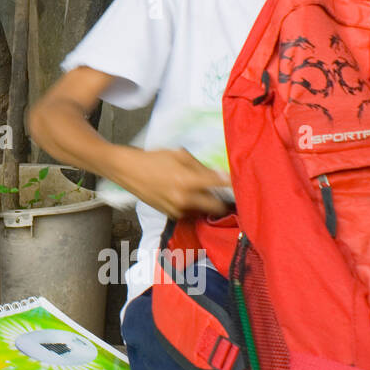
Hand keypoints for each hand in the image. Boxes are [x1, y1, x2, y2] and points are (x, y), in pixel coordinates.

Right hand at [114, 147, 231, 220]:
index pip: (220, 184)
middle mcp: (184, 199)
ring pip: (204, 212)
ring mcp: (177, 209)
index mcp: (187, 180)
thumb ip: (201, 166)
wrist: (128, 171)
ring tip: (203, 193)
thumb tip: (221, 175)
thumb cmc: (153, 159)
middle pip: (217, 208)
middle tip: (228, 194)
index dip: (233, 184)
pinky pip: (191, 214)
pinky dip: (194, 207)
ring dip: (208, 205)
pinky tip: (189, 197)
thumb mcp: (179, 154)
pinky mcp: (171, 215)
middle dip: (224, 201)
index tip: (241, 183)